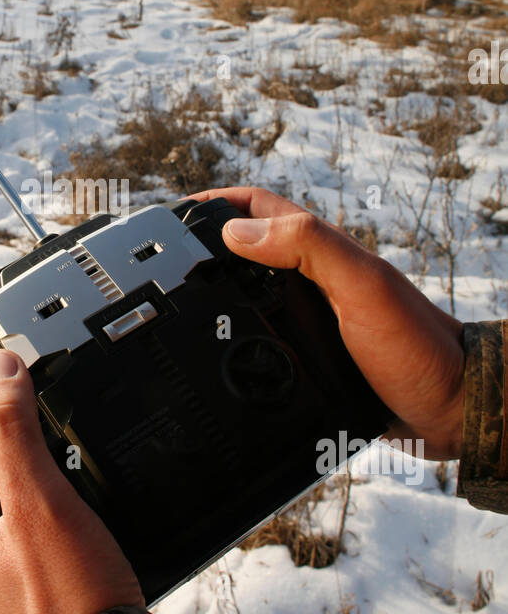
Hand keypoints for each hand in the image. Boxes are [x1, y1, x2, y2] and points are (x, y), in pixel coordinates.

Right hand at [192, 185, 464, 458]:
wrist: (452, 410)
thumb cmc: (417, 347)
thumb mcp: (361, 287)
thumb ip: (307, 248)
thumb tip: (237, 230)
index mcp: (323, 253)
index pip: (258, 207)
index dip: (215, 203)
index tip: (171, 215)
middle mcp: (315, 281)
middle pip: (247, 250)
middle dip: (203, 248)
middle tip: (160, 265)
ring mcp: (314, 320)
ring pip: (251, 298)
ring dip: (216, 298)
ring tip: (174, 311)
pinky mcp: (314, 360)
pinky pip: (263, 343)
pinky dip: (234, 344)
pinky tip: (214, 363)